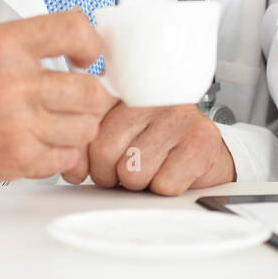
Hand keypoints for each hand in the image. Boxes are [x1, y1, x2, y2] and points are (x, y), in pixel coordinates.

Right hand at [0, 9, 116, 189]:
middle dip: (90, 94)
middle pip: (92, 92)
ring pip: (86, 128)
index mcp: (4, 45)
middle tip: (77, 96)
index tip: (87, 55)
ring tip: (58, 120)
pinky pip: (65, 157)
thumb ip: (30, 41)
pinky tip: (42, 140)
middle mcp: (14, 83)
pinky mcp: (16, 159)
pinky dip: (60, 152)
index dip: (91, 45)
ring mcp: (17, 124)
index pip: (75, 31)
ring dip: (78, 125)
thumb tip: (79, 41)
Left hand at [61, 102, 235, 194]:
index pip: (85, 128)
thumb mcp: (117, 140)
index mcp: (123, 91)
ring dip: (141, 183)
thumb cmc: (158, 148)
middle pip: (105, 151)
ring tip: (155, 168)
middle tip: (130, 169)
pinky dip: (167, 188)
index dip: (86, 158)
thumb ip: (87, 149)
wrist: (206, 153)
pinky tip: (175, 170)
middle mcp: (149, 96)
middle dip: (113, 174)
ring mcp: (177, 114)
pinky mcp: (200, 139)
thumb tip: (71, 171)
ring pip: (133, 171)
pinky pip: (164, 183)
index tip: (98, 165)